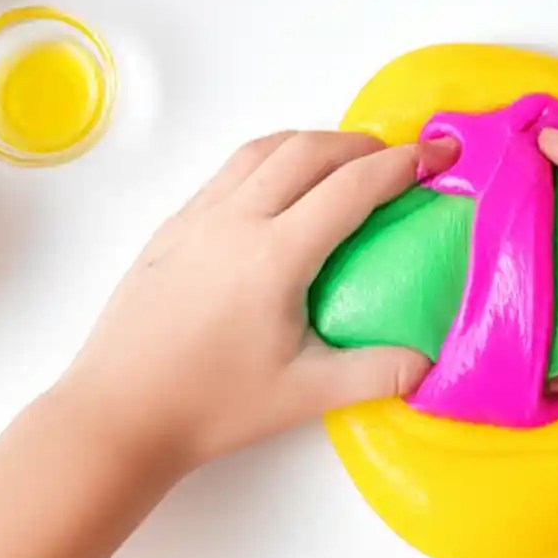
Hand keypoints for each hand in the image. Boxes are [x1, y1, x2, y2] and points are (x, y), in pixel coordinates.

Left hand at [60, 131, 458, 469]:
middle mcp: (235, 220)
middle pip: (308, 150)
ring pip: (263, 149)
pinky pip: (230, 170)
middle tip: (400, 158)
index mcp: (274, 255)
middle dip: (363, 143)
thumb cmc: (210, 407)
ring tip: (345, 162)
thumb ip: (377, 373)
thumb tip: (431, 359)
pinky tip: (281, 188)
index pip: (351, 187)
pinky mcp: (172, 228)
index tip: (440, 153)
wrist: (117, 414)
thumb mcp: (305, 395)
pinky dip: (271, 159)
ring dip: (314, 143)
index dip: (404, 163)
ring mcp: (197, 218)